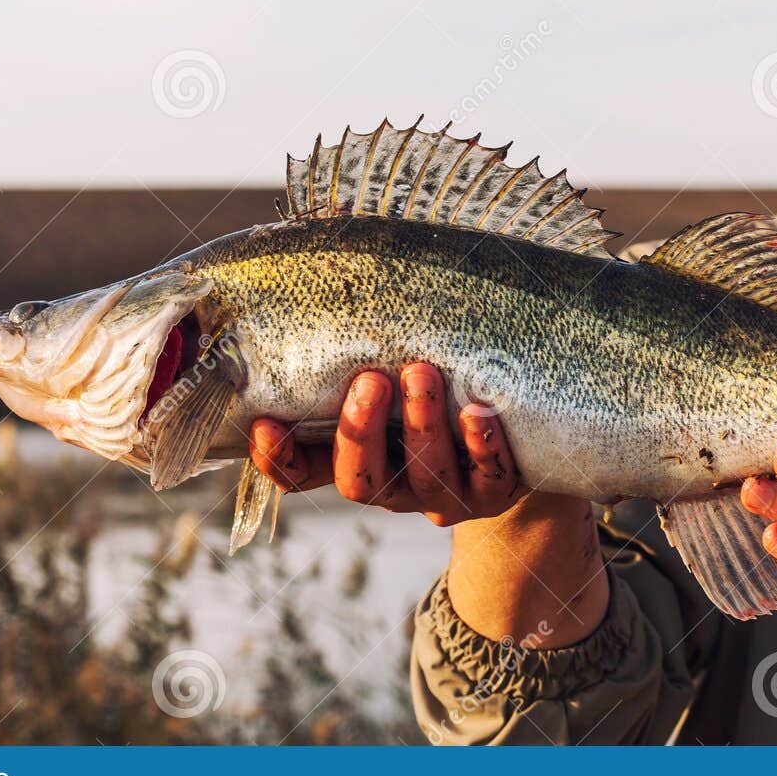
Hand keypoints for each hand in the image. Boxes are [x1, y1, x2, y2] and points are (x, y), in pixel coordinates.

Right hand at [248, 362, 525, 526]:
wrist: (509, 432)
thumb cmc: (432, 385)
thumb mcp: (388, 373)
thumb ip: (354, 351)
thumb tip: (317, 281)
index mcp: (354, 460)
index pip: (301, 473)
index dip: (278, 459)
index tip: (266, 424)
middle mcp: (394, 485)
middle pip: (360, 480)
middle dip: (360, 432)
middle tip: (369, 381)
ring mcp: (444, 494)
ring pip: (425, 475)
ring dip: (421, 425)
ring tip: (421, 373)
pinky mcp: (494, 491)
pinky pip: (489, 476)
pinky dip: (482, 444)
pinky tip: (479, 412)